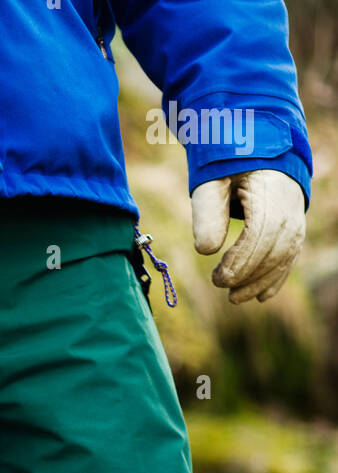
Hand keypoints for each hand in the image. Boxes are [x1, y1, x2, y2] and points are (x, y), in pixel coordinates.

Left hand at [191, 169, 305, 303]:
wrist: (256, 144)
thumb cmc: (228, 164)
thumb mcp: (211, 181)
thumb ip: (207, 212)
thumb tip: (206, 251)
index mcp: (271, 189)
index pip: (261, 234)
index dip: (241, 261)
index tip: (218, 278)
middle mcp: (290, 204)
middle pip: (275, 250)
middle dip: (249, 275)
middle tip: (222, 287)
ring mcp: (296, 215)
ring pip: (285, 256)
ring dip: (260, 282)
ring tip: (234, 298)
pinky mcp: (294, 224)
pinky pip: (290, 255)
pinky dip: (276, 277)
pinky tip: (262, 296)